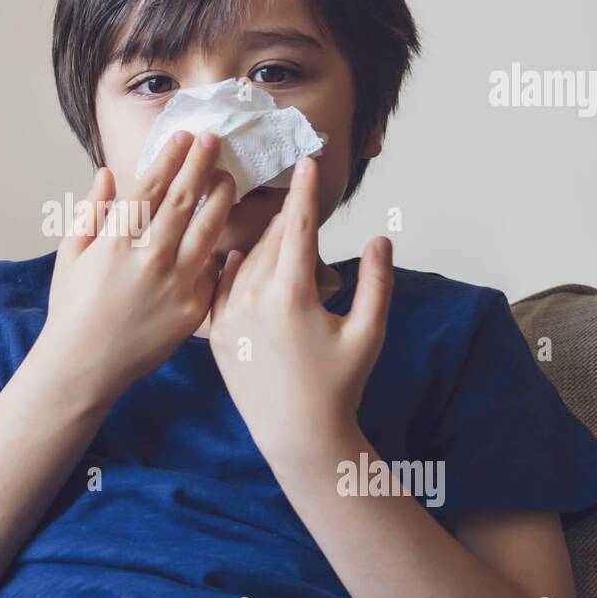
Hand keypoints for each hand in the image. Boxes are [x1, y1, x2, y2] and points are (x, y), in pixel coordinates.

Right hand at [39, 130, 235, 404]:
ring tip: (228, 177)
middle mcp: (149, 256)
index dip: (171, 156)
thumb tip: (108, 174)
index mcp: (116, 239)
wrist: (84, 367)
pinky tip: (225, 230)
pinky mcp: (193, 309)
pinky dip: (219, 247)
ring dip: (221, 197)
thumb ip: (91, 212)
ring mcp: (175, 283)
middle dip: (202, 163)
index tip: (184, 135)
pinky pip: (211, 270)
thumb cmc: (72, 310)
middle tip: (215, 140)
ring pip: (209, 228)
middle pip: (185, 198)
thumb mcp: (69, 255)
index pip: (151, 185)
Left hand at [208, 154, 393, 463]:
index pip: (298, 227)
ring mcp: (228, 315)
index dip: (304, 192)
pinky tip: (241, 255)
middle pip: (271, 240)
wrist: (298, 436)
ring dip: (262, 239)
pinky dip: (233, 267)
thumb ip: (377, 282)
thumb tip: (381, 239)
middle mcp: (252, 298)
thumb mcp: (369, 333)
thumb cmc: (341, 386)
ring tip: (278, 223)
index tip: (305, 161)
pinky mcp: (215, 332)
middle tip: (295, 188)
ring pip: (244, 259)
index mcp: (291, 294)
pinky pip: (221, 285)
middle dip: (286, 214)